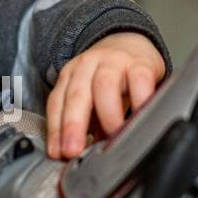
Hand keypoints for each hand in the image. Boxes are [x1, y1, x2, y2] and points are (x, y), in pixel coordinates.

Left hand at [46, 31, 165, 158]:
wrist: (132, 43)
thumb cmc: (109, 77)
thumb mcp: (90, 97)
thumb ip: (85, 123)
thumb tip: (83, 155)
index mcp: (70, 75)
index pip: (57, 103)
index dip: (56, 130)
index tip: (58, 153)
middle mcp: (88, 66)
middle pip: (77, 95)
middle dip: (73, 125)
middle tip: (74, 150)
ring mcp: (114, 62)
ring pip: (105, 86)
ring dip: (107, 116)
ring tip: (111, 136)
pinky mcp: (141, 63)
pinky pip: (139, 81)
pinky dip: (139, 102)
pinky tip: (138, 119)